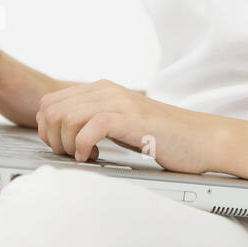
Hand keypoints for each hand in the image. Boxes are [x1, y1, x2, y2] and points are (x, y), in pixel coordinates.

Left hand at [35, 80, 216, 174]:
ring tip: (83, 156)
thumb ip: (95, 121)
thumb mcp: (121, 123)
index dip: (46, 129)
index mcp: (101, 90)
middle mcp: (107, 91)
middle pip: (51, 108)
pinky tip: (94, 156)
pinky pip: (91, 126)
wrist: (200, 139)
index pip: (50, 102)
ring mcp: (119, 102)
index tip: (62, 147)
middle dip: (52, 137)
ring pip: (66, 116)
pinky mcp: (131, 118)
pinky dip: (84, 146)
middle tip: (71, 154)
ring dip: (67, 143)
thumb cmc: (164, 136)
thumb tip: (62, 134)